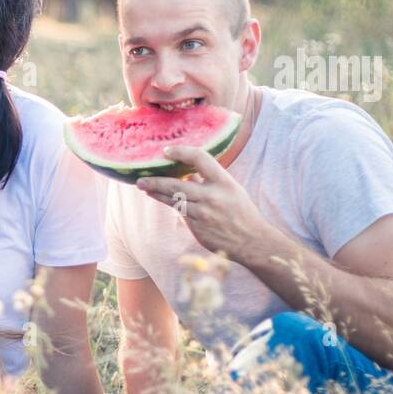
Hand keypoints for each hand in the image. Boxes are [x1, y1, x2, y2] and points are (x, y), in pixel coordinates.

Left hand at [135, 146, 270, 259]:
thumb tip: (188, 175)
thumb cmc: (242, 213)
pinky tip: (163, 200)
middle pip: (175, 184)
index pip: (200, 158)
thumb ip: (210, 181)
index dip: (181, 152)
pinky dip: (173, 206)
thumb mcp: (232, 190)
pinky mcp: (196, 227)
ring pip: (173, 200)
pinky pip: (180, 213)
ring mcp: (202, 213)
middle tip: (140, 179)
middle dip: (155, 181)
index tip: (167, 151)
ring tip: (144, 188)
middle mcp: (211, 196)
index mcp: (224, 182)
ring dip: (156, 194)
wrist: (252, 241)